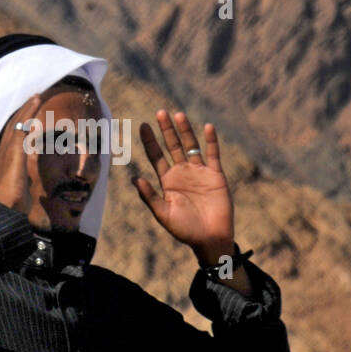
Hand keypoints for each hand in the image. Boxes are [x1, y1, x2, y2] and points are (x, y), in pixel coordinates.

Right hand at [0, 94, 41, 216]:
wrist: (5, 207)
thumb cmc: (13, 204)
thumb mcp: (19, 188)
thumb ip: (22, 180)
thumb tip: (29, 183)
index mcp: (3, 160)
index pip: (12, 137)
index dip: (19, 124)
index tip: (28, 116)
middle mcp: (3, 151)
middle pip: (12, 125)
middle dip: (22, 111)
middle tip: (33, 98)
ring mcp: (7, 148)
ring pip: (17, 121)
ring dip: (27, 107)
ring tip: (36, 95)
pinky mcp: (14, 148)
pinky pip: (22, 124)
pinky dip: (29, 111)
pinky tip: (36, 101)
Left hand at [132, 110, 234, 261]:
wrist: (210, 239)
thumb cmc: (184, 230)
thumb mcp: (163, 214)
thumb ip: (150, 196)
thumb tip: (135, 178)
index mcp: (168, 181)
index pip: (157, 156)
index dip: (150, 141)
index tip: (143, 125)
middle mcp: (182, 173)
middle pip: (173, 146)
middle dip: (166, 130)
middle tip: (160, 113)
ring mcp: (199, 172)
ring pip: (191, 146)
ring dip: (185, 131)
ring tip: (178, 115)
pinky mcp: (215, 175)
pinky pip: (213, 154)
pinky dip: (211, 141)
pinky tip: (207, 127)